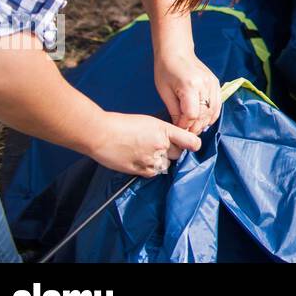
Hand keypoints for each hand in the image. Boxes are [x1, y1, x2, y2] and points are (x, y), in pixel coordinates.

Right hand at [87, 111, 202, 177]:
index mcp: (164, 130)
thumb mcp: (148, 122)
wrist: (101, 134)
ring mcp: (151, 159)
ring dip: (161, 161)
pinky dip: (151, 169)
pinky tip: (140, 160)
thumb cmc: (121, 125)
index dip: (194, 144)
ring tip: (147, 153)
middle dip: (173, 152)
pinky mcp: (140, 170)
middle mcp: (161, 145)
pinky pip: (154, 173)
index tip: (193, 146)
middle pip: (178, 154)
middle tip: (162, 148)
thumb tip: (171, 139)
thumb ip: (162, 131)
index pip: (191, 141)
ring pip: (166, 165)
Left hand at [154, 48, 221, 134]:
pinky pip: (218, 104)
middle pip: (204, 114)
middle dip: (195, 126)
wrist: (177, 52)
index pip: (192, 114)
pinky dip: (212, 115)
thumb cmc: (165, 70)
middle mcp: (205, 85)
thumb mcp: (164, 92)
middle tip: (186, 132)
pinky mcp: (216, 83)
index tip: (178, 128)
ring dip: (204, 122)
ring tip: (194, 127)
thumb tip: (180, 127)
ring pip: (213, 111)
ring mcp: (213, 83)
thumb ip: (174, 111)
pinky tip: (203, 120)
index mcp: (190, 86)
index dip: (185, 124)